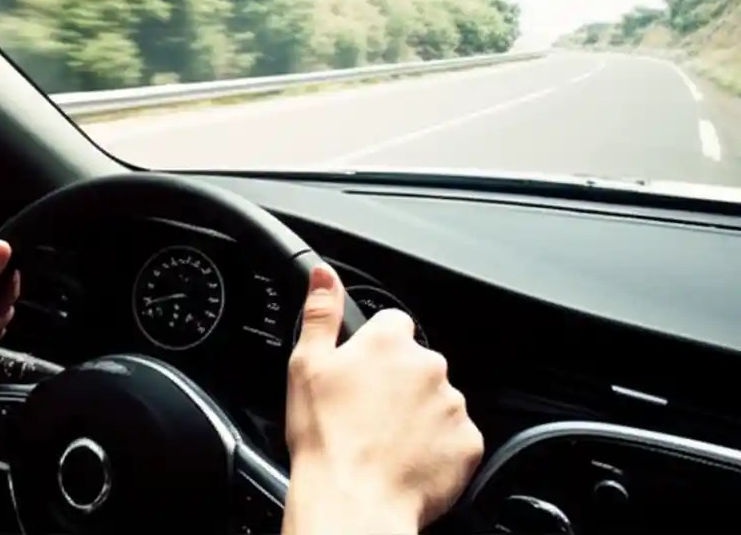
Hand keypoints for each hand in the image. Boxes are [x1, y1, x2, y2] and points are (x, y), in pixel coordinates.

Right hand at [283, 264, 482, 533]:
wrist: (354, 500)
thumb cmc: (325, 438)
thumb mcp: (306, 366)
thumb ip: (320, 313)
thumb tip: (323, 275)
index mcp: (388, 342)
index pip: (392, 323)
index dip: (373, 348)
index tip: (359, 374)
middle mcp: (428, 365)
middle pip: (415, 364)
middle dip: (397, 384)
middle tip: (365, 414)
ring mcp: (453, 404)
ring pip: (436, 401)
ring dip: (417, 415)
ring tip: (383, 442)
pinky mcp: (469, 442)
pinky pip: (454, 438)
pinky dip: (436, 447)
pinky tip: (406, 460)